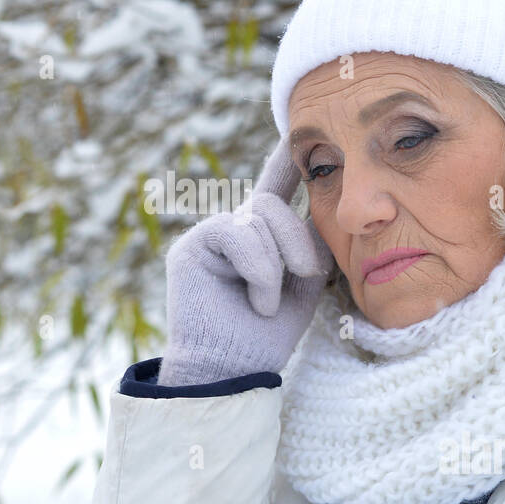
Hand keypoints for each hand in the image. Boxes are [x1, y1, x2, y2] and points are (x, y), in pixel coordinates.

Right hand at [156, 135, 333, 385]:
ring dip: (276, 264)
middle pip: (271, 203)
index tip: (296, 133)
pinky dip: (258, 268)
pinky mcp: (192, 248)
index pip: (273, 189)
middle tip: (308, 274)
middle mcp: (233, 230)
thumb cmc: (265, 337)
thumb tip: (312, 213)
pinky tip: (256, 299)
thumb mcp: (302, 288)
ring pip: (257, 216)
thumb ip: (308, 247)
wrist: (233, 371)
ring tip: (267, 302)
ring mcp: (209, 237)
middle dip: (297, 238)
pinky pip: (236, 232)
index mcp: (260, 238)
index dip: (284, 162)